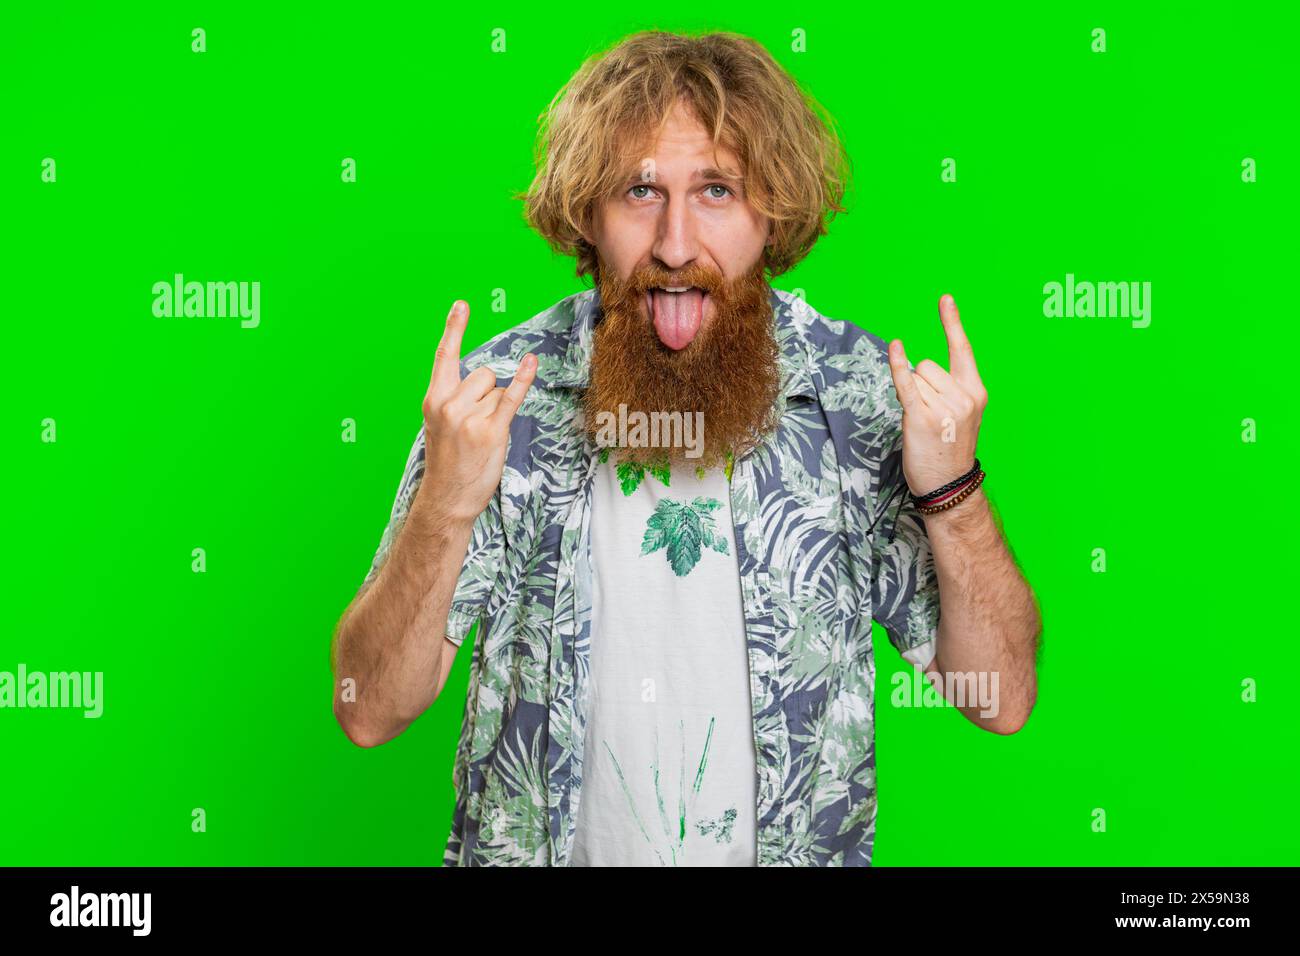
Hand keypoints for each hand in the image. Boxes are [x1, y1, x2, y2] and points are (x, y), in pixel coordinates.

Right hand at [420, 300, 536, 523]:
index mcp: (434, 399)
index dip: (454, 328)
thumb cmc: (448, 461)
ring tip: (482, 435)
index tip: (463, 304)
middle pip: (484, 374)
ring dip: (497, 409)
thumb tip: (488, 379)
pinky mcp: (491, 430)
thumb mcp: (440, 424)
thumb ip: (455, 397)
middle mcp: (449, 404)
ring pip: (497, 391)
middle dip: (487, 393)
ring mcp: (470, 417)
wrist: (447, 498)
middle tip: (475, 425)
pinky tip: (532, 362)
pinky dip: (523, 379)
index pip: (445, 356)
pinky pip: (511, 396)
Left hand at [886, 294, 987, 497]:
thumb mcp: (962, 415)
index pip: (962, 350)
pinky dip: (897, 364)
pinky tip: (895, 347)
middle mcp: (963, 396)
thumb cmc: (950, 450)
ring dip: (912, 395)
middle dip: (921, 385)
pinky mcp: (921, 417)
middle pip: (928, 365)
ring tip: (923, 422)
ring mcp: (943, 407)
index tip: (944, 298)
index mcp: (975, 392)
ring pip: (915, 377)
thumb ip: (950, 389)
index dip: (952, 323)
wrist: (949, 486)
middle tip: (929, 416)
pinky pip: (906, 382)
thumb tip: (918, 367)